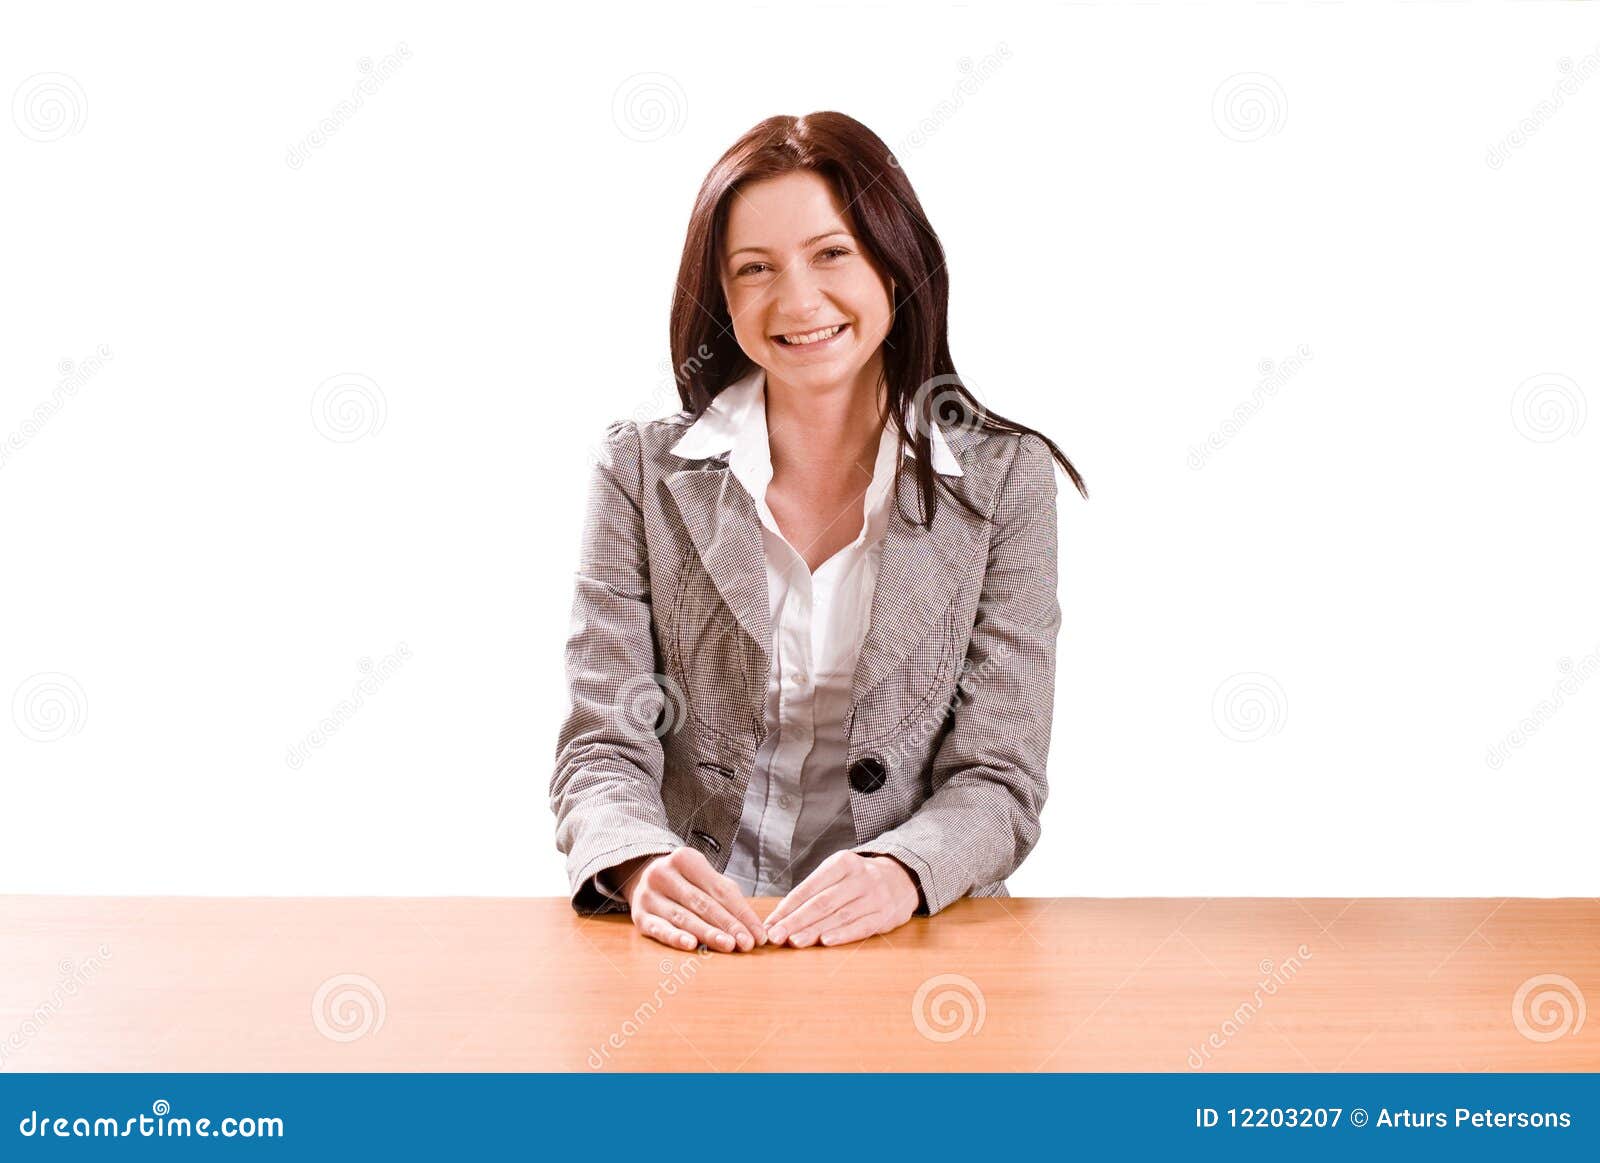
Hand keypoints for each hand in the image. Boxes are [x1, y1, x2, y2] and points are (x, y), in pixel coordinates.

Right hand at [615, 847, 766, 952]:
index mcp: (685, 859)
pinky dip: (675, 937)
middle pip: (703, 903)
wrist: (640, 877)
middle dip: (728, 925)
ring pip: (684, 917)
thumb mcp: (702, 877)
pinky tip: (691, 945)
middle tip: (747, 944)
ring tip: (728, 946)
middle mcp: (664, 874)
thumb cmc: (683, 881)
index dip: (742, 913)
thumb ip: (725, 897)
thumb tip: (752, 928)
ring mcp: (649, 895)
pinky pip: (659, 929)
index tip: (759, 935)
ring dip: (708, 933)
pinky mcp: (640, 916)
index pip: (720, 889)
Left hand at [764, 851, 919, 947]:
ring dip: (815, 930)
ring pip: (840, 916)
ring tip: (794, 942)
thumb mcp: (838, 872)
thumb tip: (781, 917)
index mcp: (843, 863)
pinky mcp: (886, 915)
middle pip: (822, 902)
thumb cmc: (858, 879)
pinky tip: (826, 942)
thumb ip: (813, 891)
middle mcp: (860, 877)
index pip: (809, 887)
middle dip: (796, 920)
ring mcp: (875, 896)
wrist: (902, 878)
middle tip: (775, 936)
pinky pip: (861, 927)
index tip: (770, 923)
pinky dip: (843, 935)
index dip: (788, 906)